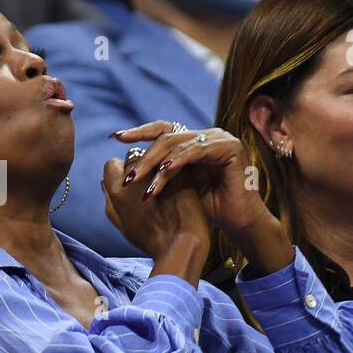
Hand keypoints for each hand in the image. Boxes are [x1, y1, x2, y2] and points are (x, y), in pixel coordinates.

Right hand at [101, 154, 208, 281]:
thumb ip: (110, 202)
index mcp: (115, 192)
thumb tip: (102, 183)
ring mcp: (154, 173)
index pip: (111, 164)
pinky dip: (175, 164)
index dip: (123, 170)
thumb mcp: (123, 224)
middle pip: (132, 156)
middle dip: (141, 164)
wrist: (183, 245)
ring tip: (169, 182)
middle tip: (154, 182)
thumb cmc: (153, 242)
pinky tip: (181, 180)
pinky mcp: (176, 171)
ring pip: (153, 154)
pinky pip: (172, 158)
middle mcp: (131, 179)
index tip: (134, 182)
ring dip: (159, 162)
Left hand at [113, 122, 293, 274]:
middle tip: (128, 176)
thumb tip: (123, 171)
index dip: (139, 132)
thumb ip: (156, 175)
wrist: (237, 222)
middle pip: (166, 136)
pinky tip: (164, 173)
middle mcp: (207, 135)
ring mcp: (220, 138)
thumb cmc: (207, 208)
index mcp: (193, 141)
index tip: (115, 137)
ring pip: (178, 144)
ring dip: (156, 164)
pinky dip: (178, 161)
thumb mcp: (175, 188)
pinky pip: (197, 151)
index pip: (162, 130)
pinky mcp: (230, 147)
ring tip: (140, 182)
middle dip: (143, 156)